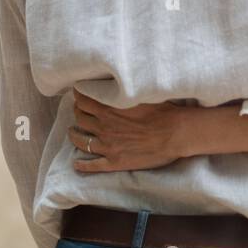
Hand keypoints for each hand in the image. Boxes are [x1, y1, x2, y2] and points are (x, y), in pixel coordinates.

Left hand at [68, 88, 188, 172]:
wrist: (175, 134)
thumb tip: (116, 81)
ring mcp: (107, 146)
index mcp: (109, 109)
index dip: (78, 96)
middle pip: (81, 118)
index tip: (78, 93)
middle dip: (77, 113)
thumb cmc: (162, 112)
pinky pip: (92, 165)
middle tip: (78, 110)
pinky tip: (76, 164)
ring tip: (72, 132)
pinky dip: (82, 165)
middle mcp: (104, 127)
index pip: (84, 100)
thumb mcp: (140, 94)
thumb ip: (123, 91)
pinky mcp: (114, 162)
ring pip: (81, 141)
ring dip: (74, 135)